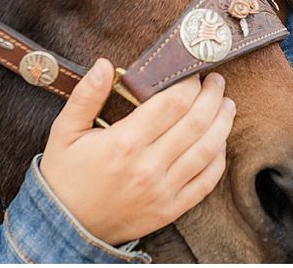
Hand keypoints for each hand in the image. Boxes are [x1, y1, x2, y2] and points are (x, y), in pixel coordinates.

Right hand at [38, 58, 235, 245]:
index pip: (173, 103)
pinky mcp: (170, 209)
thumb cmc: (64, 176)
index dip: (190, 84)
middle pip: (196, 122)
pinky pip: (206, 182)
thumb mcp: (64, 132)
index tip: (194, 73)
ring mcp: (162, 190)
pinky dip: (219, 159)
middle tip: (217, 82)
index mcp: (124, 143)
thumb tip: (103, 64)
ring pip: (207, 150)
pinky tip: (220, 142)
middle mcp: (148, 166)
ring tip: (227, 105)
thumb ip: (85, 96)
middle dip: (212, 96)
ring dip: (223, 123)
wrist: (64, 227)